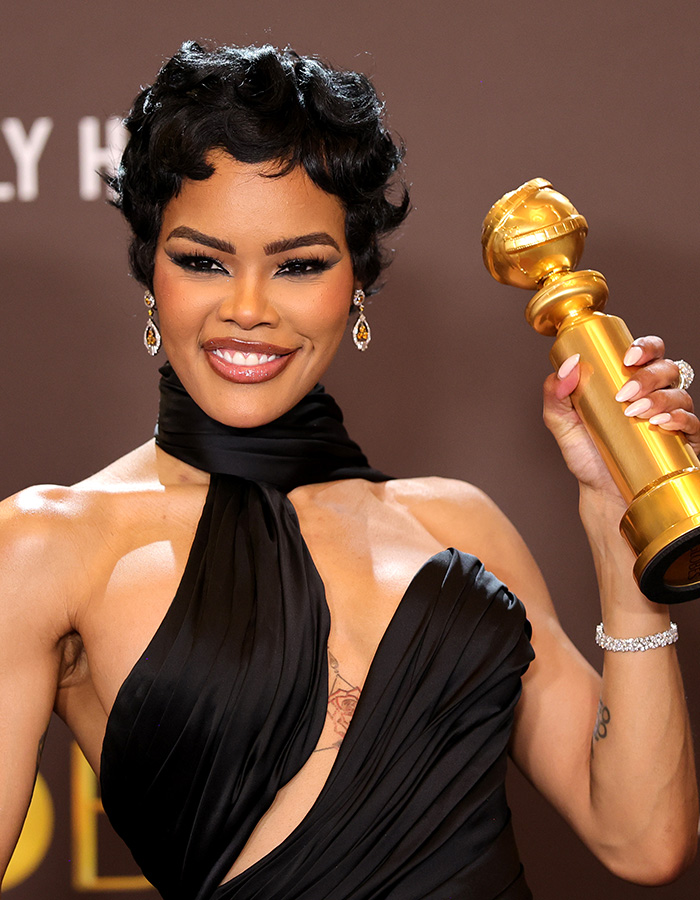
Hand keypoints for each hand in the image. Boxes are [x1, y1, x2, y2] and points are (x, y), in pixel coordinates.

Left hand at [542, 335, 698, 495]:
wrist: (602, 493)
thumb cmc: (586, 455)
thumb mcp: (562, 423)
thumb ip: (555, 394)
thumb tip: (568, 365)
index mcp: (630, 382)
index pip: (647, 353)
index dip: (644, 347)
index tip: (627, 358)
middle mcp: (655, 395)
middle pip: (666, 368)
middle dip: (648, 375)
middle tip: (624, 393)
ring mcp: (672, 417)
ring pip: (679, 393)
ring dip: (658, 398)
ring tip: (634, 412)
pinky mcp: (684, 441)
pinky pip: (692, 422)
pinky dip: (678, 418)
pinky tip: (660, 423)